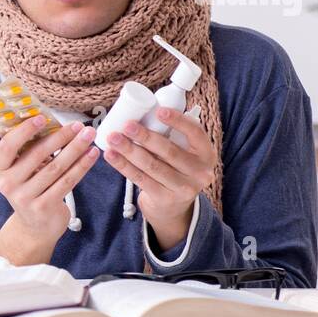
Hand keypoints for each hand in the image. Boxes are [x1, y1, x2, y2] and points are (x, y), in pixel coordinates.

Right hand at [0, 115, 99, 264]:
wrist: (34, 228)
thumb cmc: (32, 190)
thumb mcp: (23, 172)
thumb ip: (30, 151)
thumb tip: (52, 123)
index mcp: (0, 170)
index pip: (7, 146)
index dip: (24, 130)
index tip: (42, 117)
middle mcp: (8, 184)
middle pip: (37, 154)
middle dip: (60, 137)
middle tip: (78, 125)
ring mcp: (25, 197)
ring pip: (55, 167)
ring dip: (75, 148)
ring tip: (89, 135)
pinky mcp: (43, 207)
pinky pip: (66, 181)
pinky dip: (81, 166)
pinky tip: (92, 155)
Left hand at [102, 106, 217, 251]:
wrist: (173, 205)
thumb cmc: (174, 168)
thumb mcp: (184, 152)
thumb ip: (172, 136)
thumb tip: (143, 113)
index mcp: (206, 154)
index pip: (196, 133)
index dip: (178, 121)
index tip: (159, 111)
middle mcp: (199, 172)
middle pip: (169, 151)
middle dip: (145, 136)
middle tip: (127, 125)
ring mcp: (183, 188)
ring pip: (151, 165)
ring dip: (129, 150)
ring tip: (113, 138)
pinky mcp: (164, 198)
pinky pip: (140, 179)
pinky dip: (123, 165)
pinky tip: (111, 155)